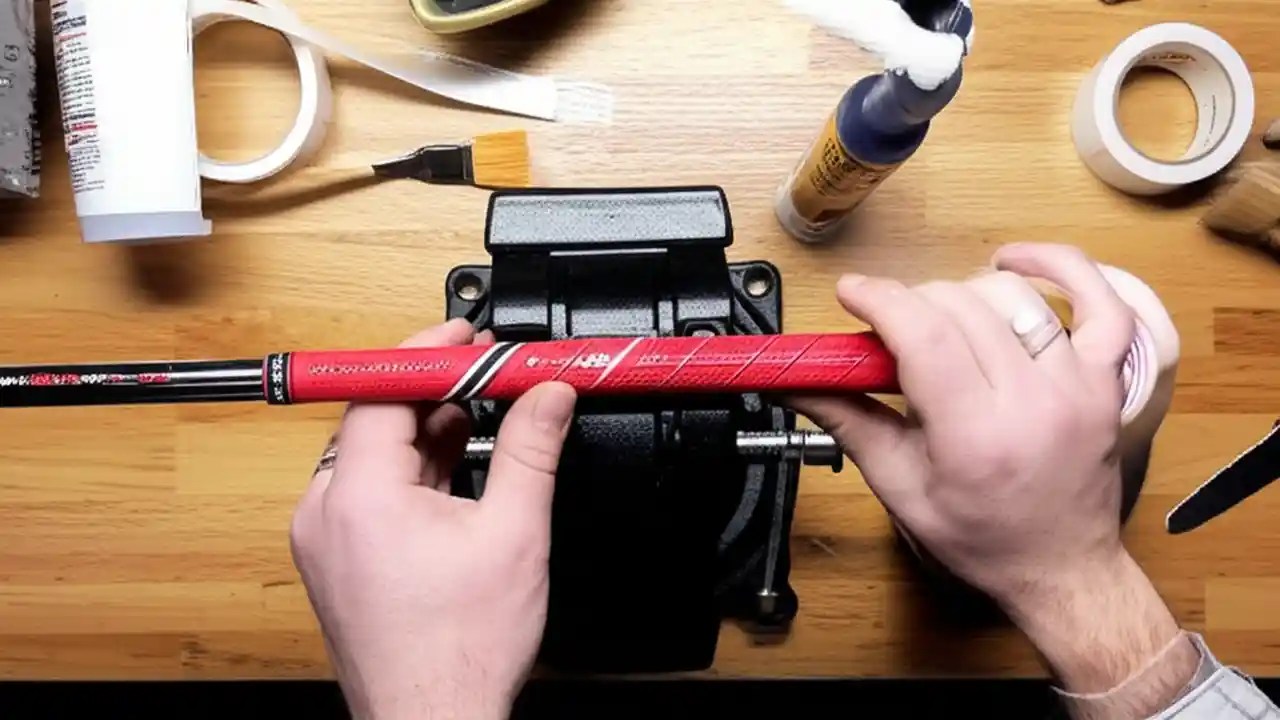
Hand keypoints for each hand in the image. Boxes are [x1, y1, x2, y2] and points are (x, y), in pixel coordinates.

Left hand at [290, 319, 577, 719]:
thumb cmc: (459, 651)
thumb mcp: (514, 534)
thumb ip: (531, 449)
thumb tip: (548, 395)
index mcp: (359, 497)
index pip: (382, 389)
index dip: (428, 352)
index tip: (467, 335)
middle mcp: (325, 513)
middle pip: (374, 417)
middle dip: (434, 389)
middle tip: (488, 372)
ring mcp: (325, 539)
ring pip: (372, 455)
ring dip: (425, 430)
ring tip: (482, 418)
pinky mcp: (335, 560)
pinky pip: (368, 491)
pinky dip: (410, 470)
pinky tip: (453, 468)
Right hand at [791, 243, 1185, 696]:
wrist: (1062, 571)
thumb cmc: (982, 539)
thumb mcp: (900, 489)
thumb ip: (849, 423)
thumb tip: (797, 379)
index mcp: (974, 437)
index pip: (925, 336)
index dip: (881, 299)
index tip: (853, 292)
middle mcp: (1032, 404)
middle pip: (962, 308)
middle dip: (912, 303)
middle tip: (891, 332)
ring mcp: (1078, 387)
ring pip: (1014, 297)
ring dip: (965, 293)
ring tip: (943, 319)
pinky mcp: (1106, 379)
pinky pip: (1102, 301)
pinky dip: (1063, 267)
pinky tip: (1017, 264)